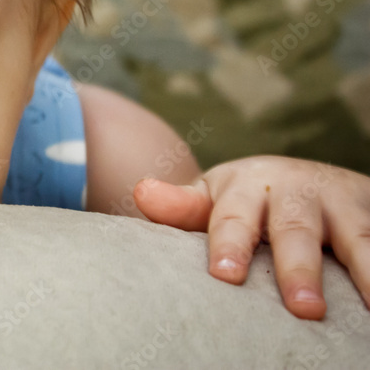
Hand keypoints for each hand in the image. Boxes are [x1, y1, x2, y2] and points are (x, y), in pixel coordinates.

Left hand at [132, 155, 369, 319]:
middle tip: (303, 310)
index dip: (231, 244)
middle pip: (296, 231)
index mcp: (247, 186)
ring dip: (365, 271)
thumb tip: (142, 194)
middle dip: (300, 268)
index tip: (224, 274)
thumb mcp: (214, 197)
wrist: (311, 179)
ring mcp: (341, 205)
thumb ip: (182, 207)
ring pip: (355, 238)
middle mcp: (297, 191)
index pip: (234, 218)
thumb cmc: (249, 200)